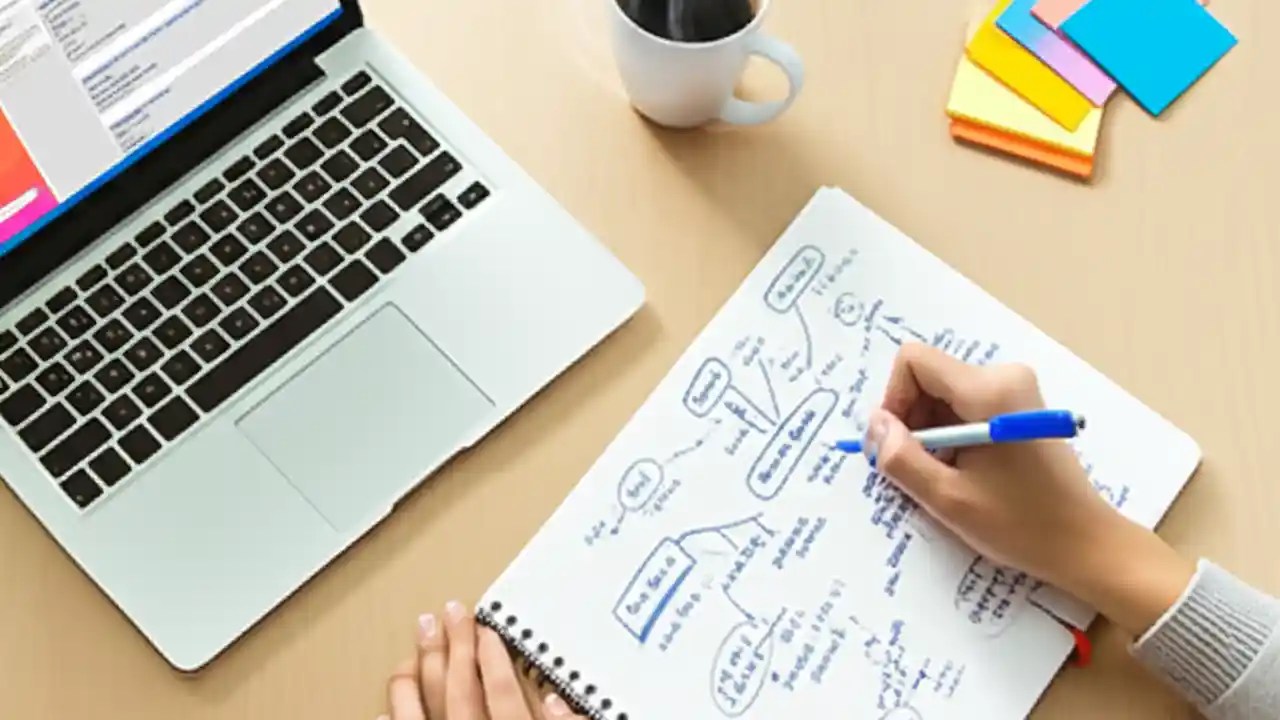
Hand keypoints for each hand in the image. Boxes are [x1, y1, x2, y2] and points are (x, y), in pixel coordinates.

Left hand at [381, 602, 584, 719]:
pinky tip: (391, 696)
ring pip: (421, 708)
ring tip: (420, 634)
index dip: (492, 655)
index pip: (501, 692)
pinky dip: (396, 710)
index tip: (486, 628)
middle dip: (454, 645)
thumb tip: (557, 701)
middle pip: (459, 690)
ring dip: (418, 668)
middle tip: (450, 612)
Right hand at [867, 344, 1193, 635]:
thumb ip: (901, 458)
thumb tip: (874, 425)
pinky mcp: (1019, 406)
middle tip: (918, 470)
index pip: (914, 361)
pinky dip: (950, 435)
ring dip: (930, 433)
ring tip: (946, 477)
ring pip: (942, 394)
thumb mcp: (948, 499)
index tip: (897, 444)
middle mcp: (1004, 377)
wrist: (1085, 543)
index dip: (894, 400)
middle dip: (911, 421)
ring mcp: (1015, 390)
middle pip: (928, 378)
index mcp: (989, 391)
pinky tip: (964, 472)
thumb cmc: (1021, 525)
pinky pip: (964, 405)